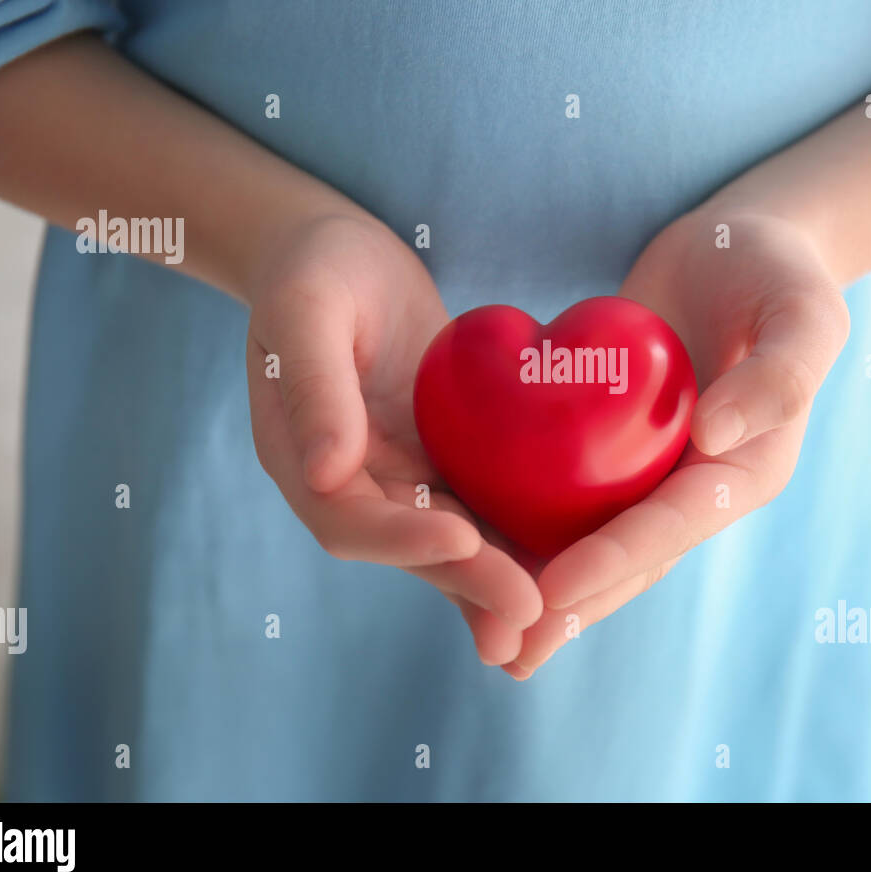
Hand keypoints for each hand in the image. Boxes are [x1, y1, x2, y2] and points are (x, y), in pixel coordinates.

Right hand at [245, 215, 543, 662]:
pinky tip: (567, 563)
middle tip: (528, 612)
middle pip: (410, 548)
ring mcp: (399, 476)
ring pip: (452, 542)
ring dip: (497, 581)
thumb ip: (315, 386)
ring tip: (551, 619)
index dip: (404, 539)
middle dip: (469, 581)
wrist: (339, 252)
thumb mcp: (306, 309)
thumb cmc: (315, 267)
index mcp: (303, 458)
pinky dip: (515, 539)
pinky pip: (480, 505)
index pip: (349, 519)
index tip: (463, 542)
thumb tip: (328, 474)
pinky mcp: (441, 459)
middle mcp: (352, 483)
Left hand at [502, 210, 849, 678]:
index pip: (674, 525)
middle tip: (509, 652)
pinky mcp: (616, 444)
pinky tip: (479, 546)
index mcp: (747, 470)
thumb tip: (714, 440)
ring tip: (492, 637)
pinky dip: (533, 523)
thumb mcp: (803, 312)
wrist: (739, 245)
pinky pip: (571, 490)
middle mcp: (698, 484)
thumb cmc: (779, 272)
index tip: (554, 591)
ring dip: (549, 590)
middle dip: (574, 606)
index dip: (615, 560)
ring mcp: (655, 468)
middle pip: (632, 557)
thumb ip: (777, 374)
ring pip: (596, 539)